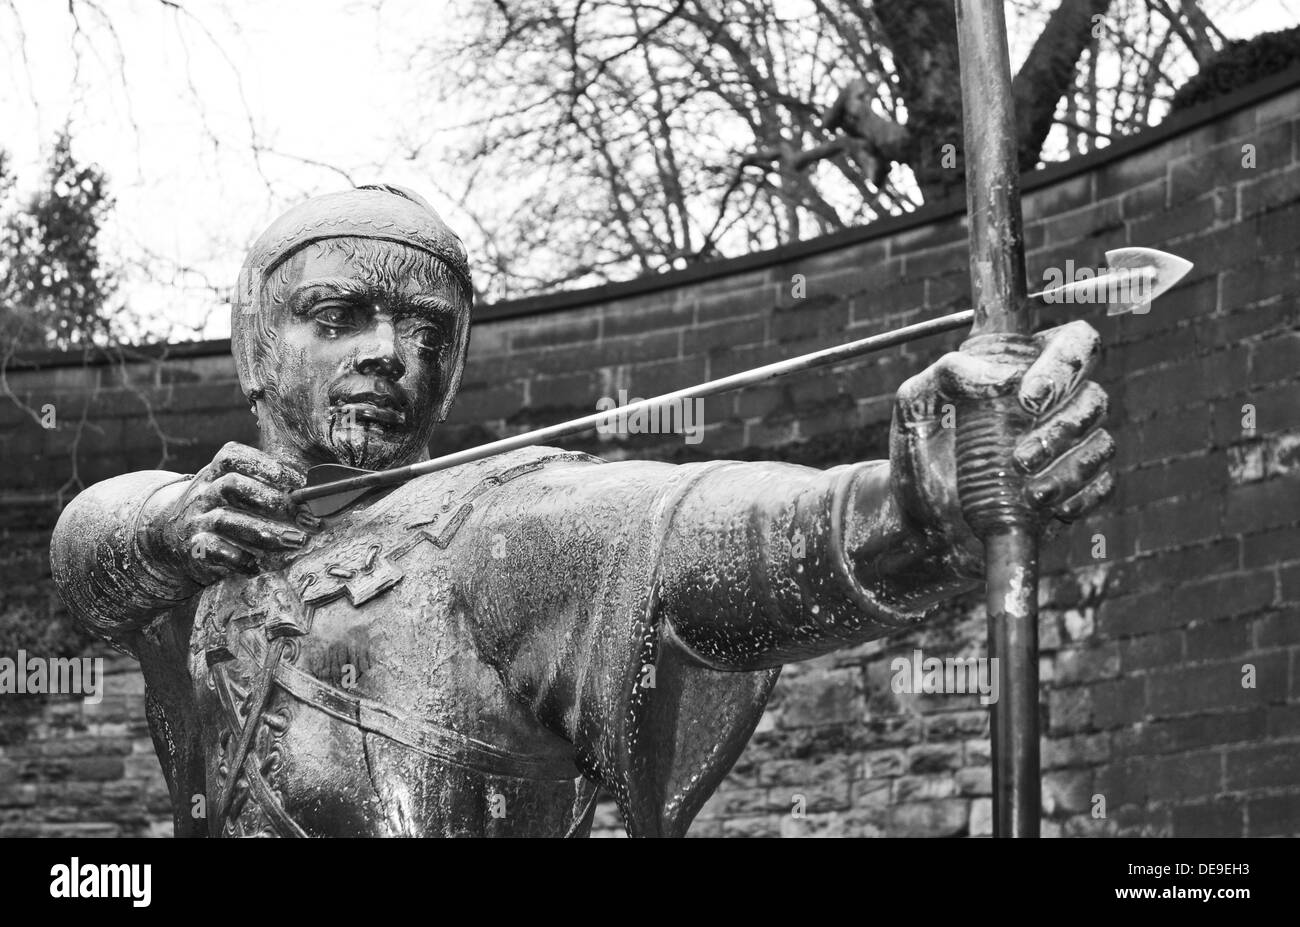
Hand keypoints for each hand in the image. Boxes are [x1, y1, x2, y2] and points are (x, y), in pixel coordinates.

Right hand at [151, 442, 319, 585]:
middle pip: (233, 485)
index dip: (271, 468)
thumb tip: (322, 492)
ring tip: (296, 541)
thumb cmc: (225, 509)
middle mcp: (204, 491)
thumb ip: (272, 486)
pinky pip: (213, 550)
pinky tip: (261, 564)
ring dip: (265, 532)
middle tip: (307, 517)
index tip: (303, 484)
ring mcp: (196, 520)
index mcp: (216, 470)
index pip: (235, 457)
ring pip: (227, 520)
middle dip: (274, 500)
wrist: (170, 536)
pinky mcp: (193, 549)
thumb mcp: (240, 489)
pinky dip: (240, 558)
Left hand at [889, 321, 1114, 576]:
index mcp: (1020, 367)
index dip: (1066, 361)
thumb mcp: (915, 403)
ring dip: (1071, 468)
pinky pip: (1101, 484)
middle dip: (1064, 428)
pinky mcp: (1072, 486)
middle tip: (1021, 458)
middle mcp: (1052, 402)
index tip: (1030, 397)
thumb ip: (949, 373)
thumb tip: (1007, 377)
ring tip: (1029, 493)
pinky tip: (1050, 506)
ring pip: (1101, 442)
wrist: (918, 520)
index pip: (1071, 341)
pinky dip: (1081, 495)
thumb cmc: (917, 451)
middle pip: (1094, 396)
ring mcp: (1065, 446)